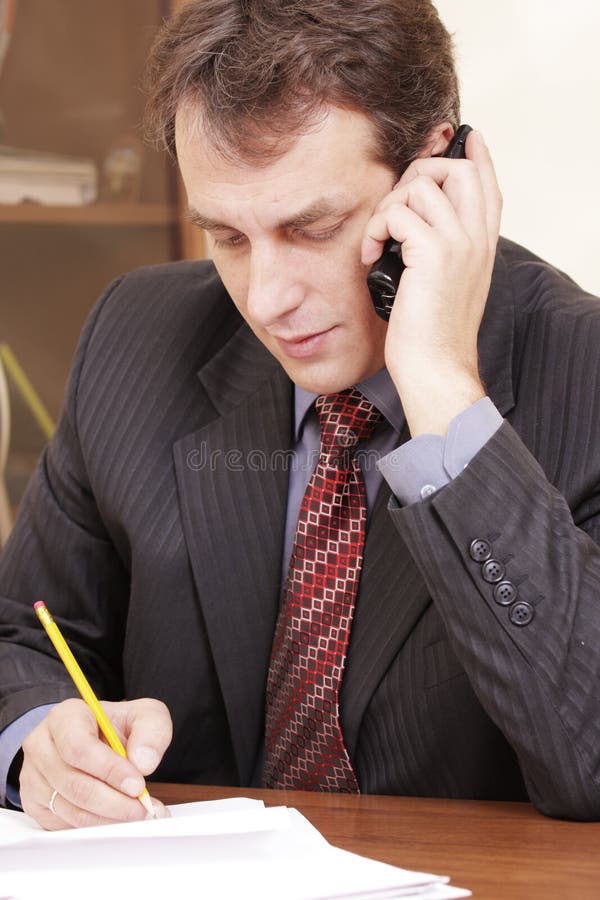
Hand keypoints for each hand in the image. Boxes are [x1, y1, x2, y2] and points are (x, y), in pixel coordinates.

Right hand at [19, 697, 171, 829]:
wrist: (97, 738)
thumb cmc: (116, 726)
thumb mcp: (144, 715)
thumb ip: (151, 730)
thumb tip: (143, 762)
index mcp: (64, 717)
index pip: (79, 748)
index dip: (109, 770)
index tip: (137, 785)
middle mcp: (42, 746)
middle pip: (75, 785)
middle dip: (115, 802)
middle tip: (143, 808)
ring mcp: (34, 777)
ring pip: (72, 810)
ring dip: (109, 818)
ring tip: (137, 815)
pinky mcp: (36, 804)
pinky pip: (66, 825)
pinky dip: (96, 827)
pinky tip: (117, 819)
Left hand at [361, 130, 501, 435]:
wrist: (436, 368)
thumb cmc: (431, 335)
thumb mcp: (445, 285)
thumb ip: (443, 251)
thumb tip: (415, 226)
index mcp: (483, 245)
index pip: (487, 183)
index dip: (475, 154)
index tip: (464, 136)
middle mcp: (476, 237)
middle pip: (456, 168)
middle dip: (417, 174)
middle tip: (393, 207)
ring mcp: (458, 242)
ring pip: (420, 185)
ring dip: (387, 208)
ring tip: (377, 241)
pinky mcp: (433, 253)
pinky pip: (397, 214)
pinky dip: (375, 230)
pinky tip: (370, 255)